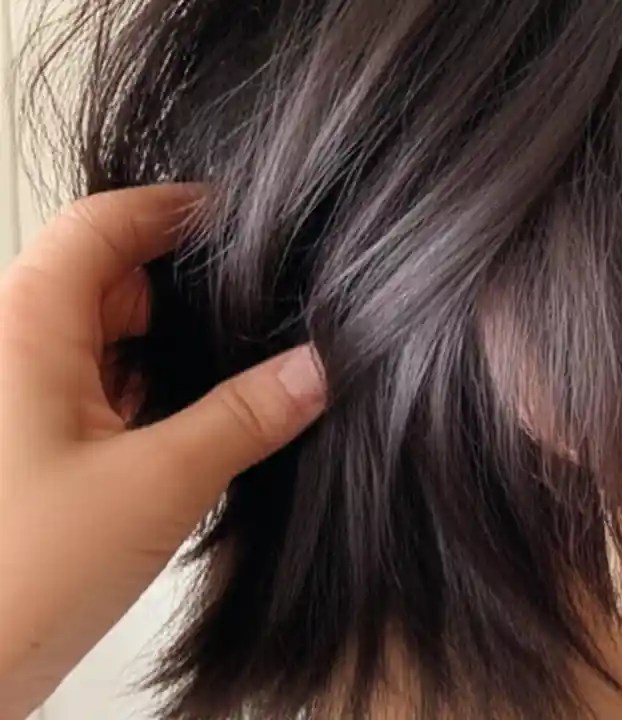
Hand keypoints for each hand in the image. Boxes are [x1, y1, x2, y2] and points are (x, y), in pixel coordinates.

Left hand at [0, 185, 326, 716]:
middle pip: (109, 279)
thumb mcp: (159, 484)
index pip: (101, 224)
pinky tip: (204, 423)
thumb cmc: (21, 574)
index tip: (241, 212)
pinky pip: (99, 394)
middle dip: (189, 290)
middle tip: (268, 306)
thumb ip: (247, 417)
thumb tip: (316, 370)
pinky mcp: (32, 450)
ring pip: (107, 341)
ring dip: (173, 351)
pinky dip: (151, 396)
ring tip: (248, 367)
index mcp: (25, 329)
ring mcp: (19, 402)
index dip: (172, 208)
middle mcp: (13, 351)